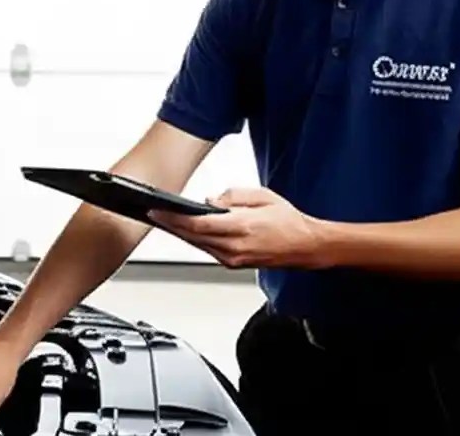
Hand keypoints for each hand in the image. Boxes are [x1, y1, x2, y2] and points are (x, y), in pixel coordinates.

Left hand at [148, 187, 329, 268]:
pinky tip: (188, 231)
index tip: (158, 211)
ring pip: (198, 245)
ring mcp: (234, 258)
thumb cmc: (289, 221)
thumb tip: (210, 199)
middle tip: (154, 214)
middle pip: (193, 236)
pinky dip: (197, 240)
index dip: (174, 218)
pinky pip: (208, 250)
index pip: (198, 224)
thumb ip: (233, 196)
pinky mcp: (234, 264)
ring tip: (166, 220)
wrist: (306, 247)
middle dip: (171, 225)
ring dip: (182, 233)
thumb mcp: (262, 196)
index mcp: (241, 227)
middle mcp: (235, 247)